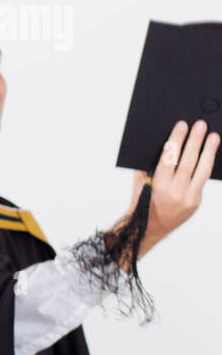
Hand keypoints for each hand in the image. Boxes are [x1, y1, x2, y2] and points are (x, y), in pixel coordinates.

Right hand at [135, 119, 218, 255]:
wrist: (150, 229)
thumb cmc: (143, 204)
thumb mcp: (140, 184)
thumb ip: (147, 168)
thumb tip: (161, 148)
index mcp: (158, 185)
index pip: (169, 157)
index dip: (177, 140)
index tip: (182, 126)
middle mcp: (175, 191)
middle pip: (188, 161)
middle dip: (195, 141)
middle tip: (201, 126)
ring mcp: (188, 198)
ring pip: (202, 170)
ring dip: (209, 152)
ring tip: (214, 137)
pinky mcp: (196, 202)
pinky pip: (202, 181)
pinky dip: (206, 167)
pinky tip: (209, 155)